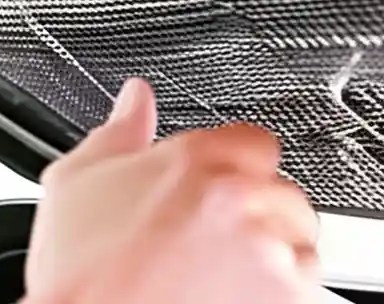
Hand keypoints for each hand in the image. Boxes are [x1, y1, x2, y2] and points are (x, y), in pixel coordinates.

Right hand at [23, 79, 320, 303]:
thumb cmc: (80, 268)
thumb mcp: (78, 182)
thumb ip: (119, 133)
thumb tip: (135, 100)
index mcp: (197, 158)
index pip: (254, 142)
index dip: (235, 168)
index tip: (217, 190)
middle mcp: (242, 198)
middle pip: (282, 194)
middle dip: (256, 214)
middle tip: (210, 240)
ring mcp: (269, 252)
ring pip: (299, 245)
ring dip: (274, 256)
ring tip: (220, 274)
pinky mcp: (285, 298)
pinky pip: (305, 288)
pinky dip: (276, 293)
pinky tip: (229, 295)